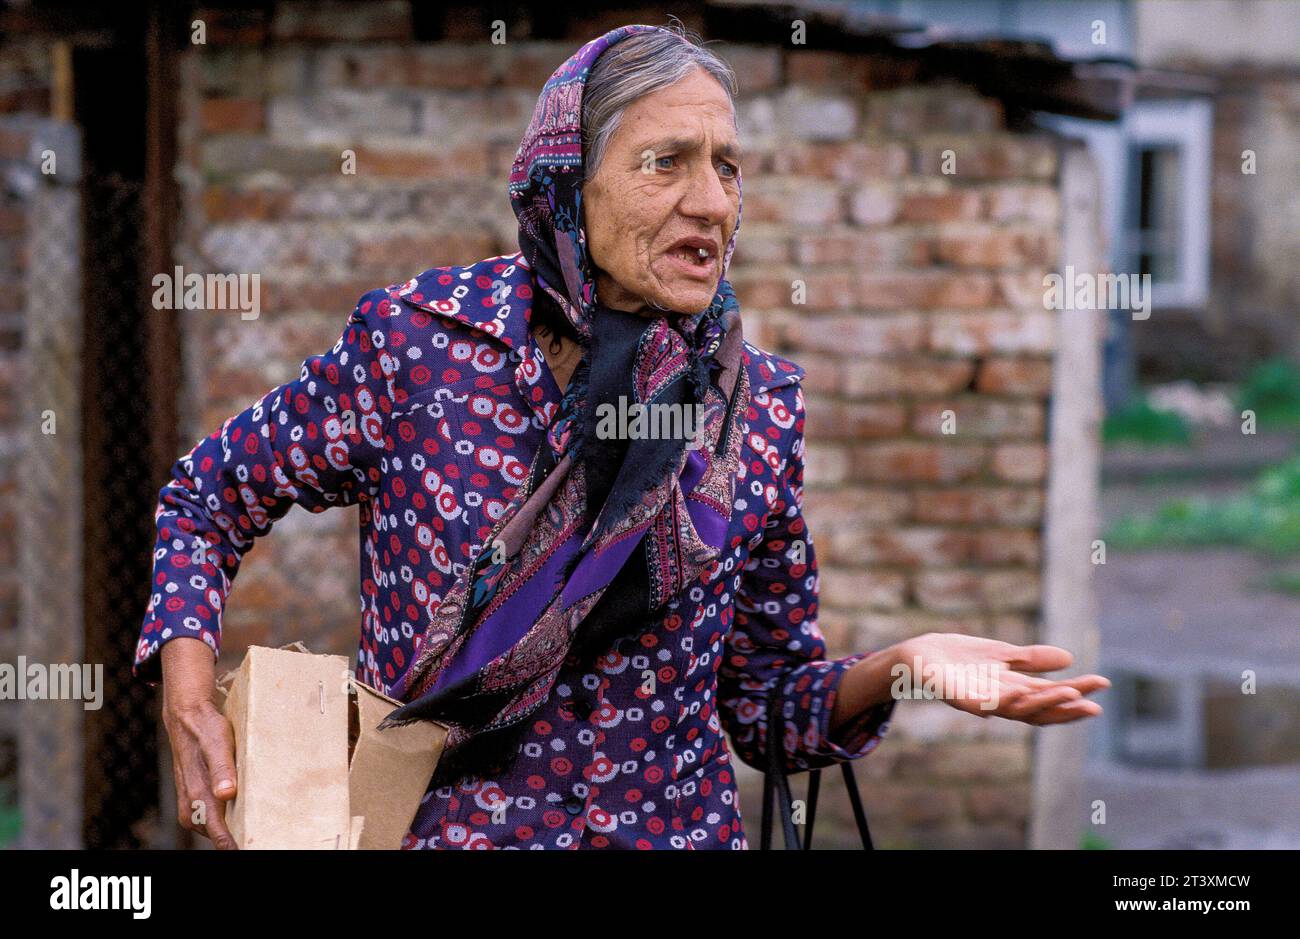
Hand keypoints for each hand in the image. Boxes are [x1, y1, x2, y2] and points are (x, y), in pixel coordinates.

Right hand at [161, 637, 238, 848]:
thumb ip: (222, 769)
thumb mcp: (219, 743)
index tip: (250, 847)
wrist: (187, 717)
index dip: (233, 844)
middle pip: (214, 834)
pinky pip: (206, 817)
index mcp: (200, 793)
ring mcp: (190, 799)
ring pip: (209, 827)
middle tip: (259, 839)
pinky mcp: (192, 794)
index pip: (218, 831)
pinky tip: (236, 815)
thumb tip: (226, 794)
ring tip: (250, 831)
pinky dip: (219, 821)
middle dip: (233, 839)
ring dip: (226, 831)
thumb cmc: (206, 729)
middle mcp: (192, 801)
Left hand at [894, 632, 1108, 724]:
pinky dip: (1003, 700)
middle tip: (1095, 704)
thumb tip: (1069, 659)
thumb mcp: (1000, 654)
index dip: (1075, 694)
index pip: (1048, 697)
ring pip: (1016, 709)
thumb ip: (1030, 659)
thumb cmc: (957, 659)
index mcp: (1011, 690)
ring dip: (1043, 702)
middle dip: (1067, 707)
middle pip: (1039, 709)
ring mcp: (980, 702)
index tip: (1103, 685)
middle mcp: (999, 701)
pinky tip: (1021, 692)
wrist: (916, 658)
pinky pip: (983, 704)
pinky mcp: (958, 698)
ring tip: (1070, 694)